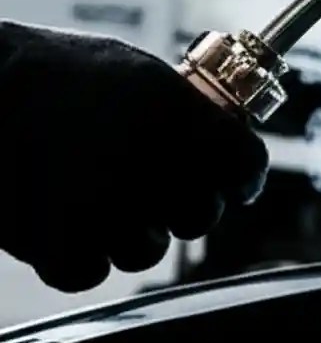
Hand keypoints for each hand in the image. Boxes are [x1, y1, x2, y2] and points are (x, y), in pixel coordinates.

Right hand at [0, 22, 268, 291]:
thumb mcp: (139, 71)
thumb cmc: (53, 72)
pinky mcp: (56, 242)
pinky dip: (79, 254)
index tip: (235, 179)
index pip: (245, 164)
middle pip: (203, 215)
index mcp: (175, 114)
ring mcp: (103, 207)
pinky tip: (68, 221)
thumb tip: (231, 141)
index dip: (243, 174)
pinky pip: (90, 271)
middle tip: (157, 183)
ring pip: (148, 249)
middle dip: (186, 203)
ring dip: (131, 231)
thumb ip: (191, 111)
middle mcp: (147, 163)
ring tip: (98, 194)